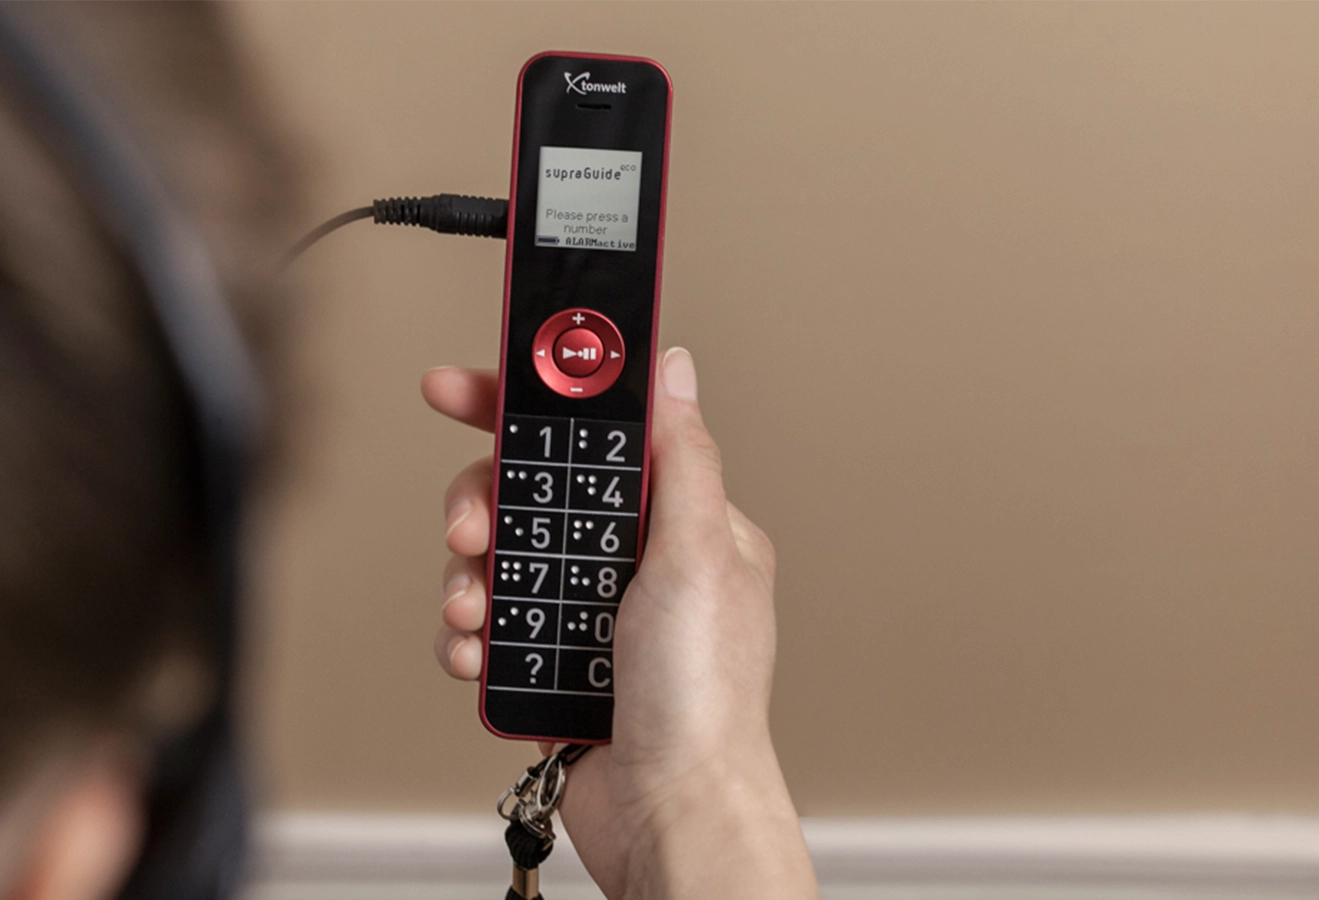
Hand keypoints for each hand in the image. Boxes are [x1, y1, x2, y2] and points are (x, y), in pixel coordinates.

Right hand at [425, 348, 816, 899]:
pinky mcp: (547, 662)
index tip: (462, 387)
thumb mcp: (698, 553)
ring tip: (475, 609)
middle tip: (468, 525)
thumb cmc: (705, 697)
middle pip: (529, 493)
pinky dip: (473, 638)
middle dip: (485, 502)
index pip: (595, 438)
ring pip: (497, 558)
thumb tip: (675, 367)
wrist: (670, 813)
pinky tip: (481, 656)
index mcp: (676, 522)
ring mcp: (584, 613)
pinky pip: (488, 626)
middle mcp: (629, 561)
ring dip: (471, 578)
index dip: (527, 405)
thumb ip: (680, 455)